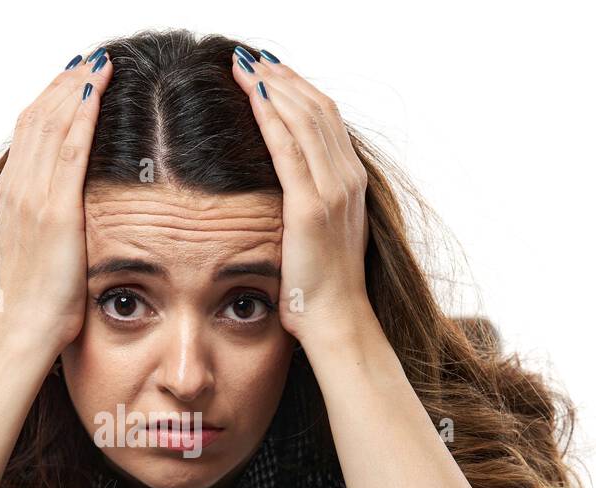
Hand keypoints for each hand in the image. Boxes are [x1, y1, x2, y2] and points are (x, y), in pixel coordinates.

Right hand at [0, 48, 113, 355]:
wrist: (25, 327)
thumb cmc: (36, 301)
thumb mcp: (34, 251)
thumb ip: (44, 223)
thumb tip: (62, 214)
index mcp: (13, 195)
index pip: (29, 132)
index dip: (49, 100)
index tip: (71, 80)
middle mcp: (19, 188)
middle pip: (38, 118)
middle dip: (64, 84)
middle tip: (88, 60)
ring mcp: (35, 197)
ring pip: (52, 123)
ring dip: (75, 88)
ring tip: (98, 64)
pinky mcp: (57, 209)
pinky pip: (71, 148)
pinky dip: (83, 113)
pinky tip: (99, 90)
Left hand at [229, 48, 377, 345]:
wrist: (336, 322)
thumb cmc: (320, 289)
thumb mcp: (317, 237)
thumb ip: (307, 205)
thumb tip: (284, 192)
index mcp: (350, 183)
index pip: (325, 119)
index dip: (298, 89)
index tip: (270, 70)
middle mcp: (347, 179)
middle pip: (316, 108)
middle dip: (283, 78)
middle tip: (252, 57)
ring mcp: (332, 192)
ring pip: (304, 119)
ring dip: (273, 86)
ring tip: (245, 64)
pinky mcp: (310, 208)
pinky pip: (288, 149)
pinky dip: (270, 116)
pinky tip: (251, 95)